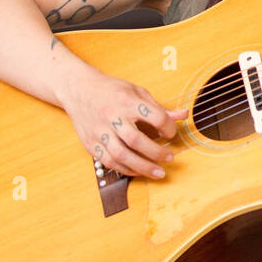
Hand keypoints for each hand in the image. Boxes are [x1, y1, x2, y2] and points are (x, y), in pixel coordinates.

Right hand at [58, 69, 187, 177]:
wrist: (78, 89)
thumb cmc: (111, 90)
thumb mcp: (137, 92)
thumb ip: (159, 108)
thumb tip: (183, 115)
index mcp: (127, 101)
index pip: (154, 116)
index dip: (168, 127)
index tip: (170, 133)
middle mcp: (112, 116)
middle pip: (136, 140)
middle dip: (156, 152)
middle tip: (170, 158)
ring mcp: (99, 131)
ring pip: (121, 154)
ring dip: (142, 167)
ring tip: (158, 172)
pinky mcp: (90, 142)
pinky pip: (108, 161)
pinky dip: (125, 169)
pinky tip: (138, 171)